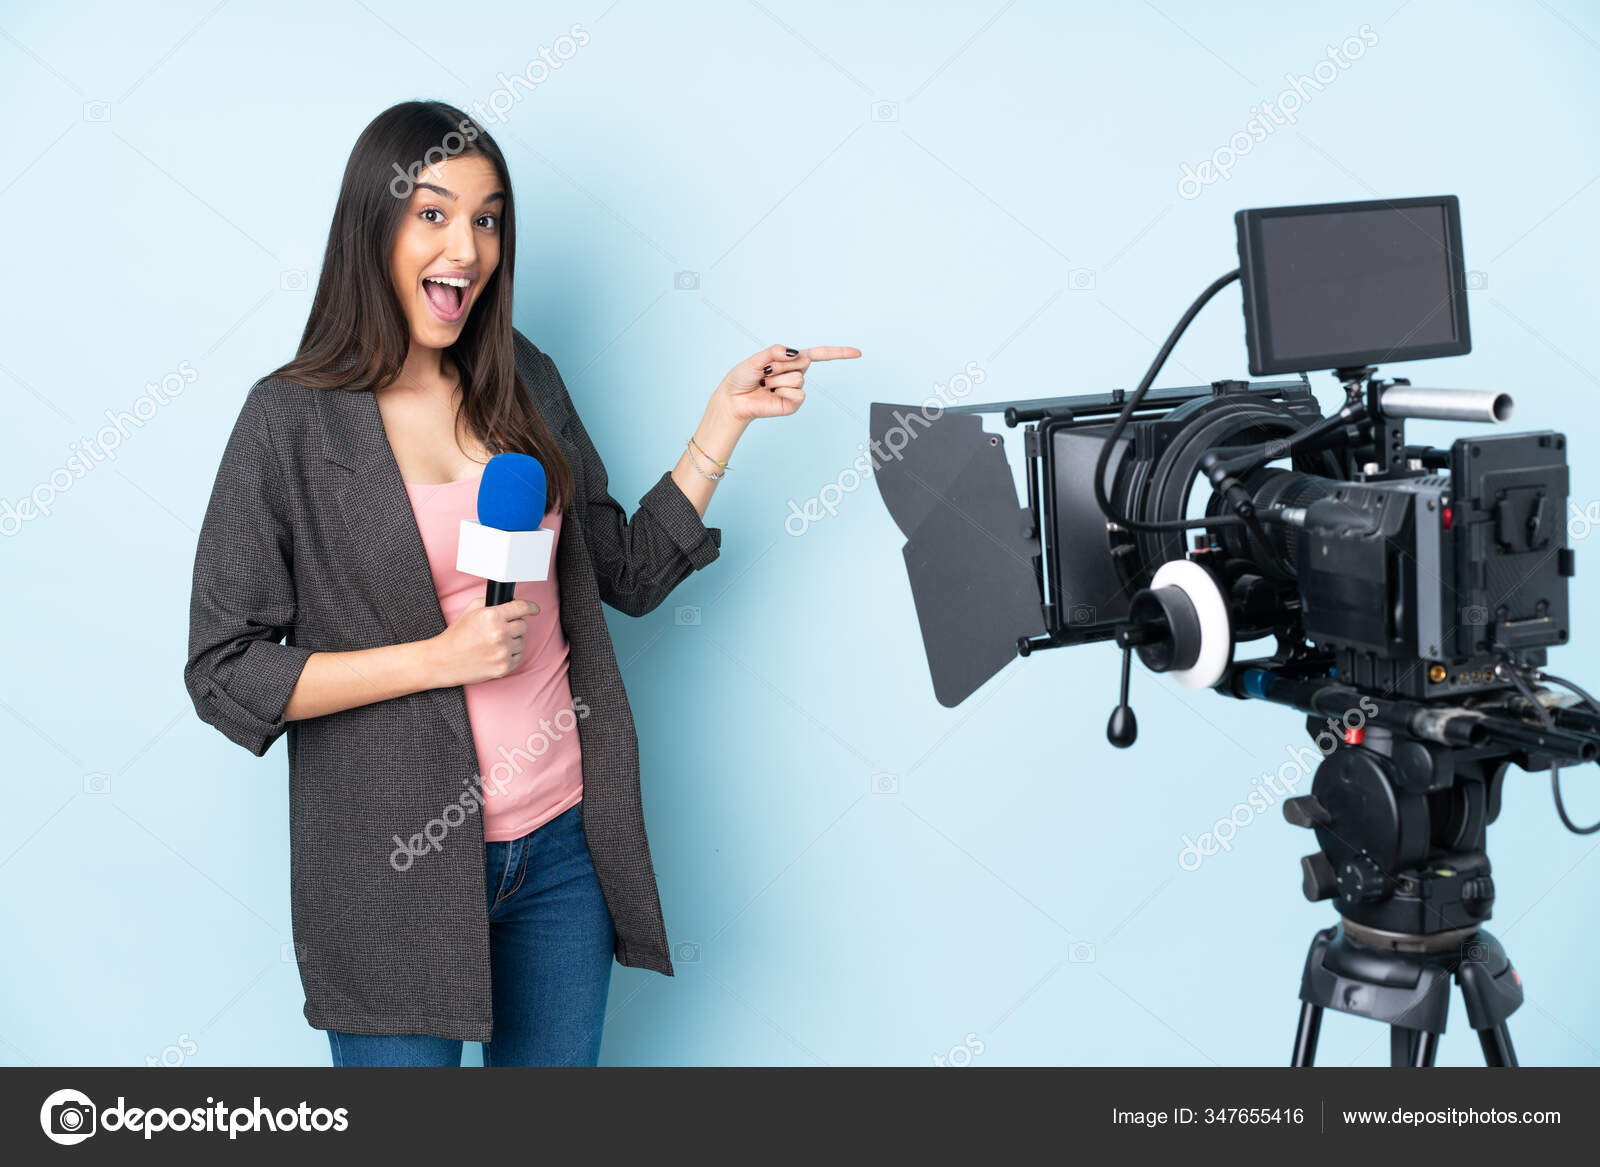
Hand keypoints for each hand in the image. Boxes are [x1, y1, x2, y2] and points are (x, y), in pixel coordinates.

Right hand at [427, 597, 539, 685]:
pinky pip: (518, 657)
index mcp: (492, 616)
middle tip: (500, 629)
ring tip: (494, 643)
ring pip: (521, 641)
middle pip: (523, 625)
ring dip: (512, 641)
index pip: (522, 608)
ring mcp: (503, 652)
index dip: (531, 607)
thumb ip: (491, 603)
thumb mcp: (471, 611)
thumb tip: (510, 602)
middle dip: (514, 625)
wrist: (444, 660)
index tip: (535, 609)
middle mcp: (499, 634)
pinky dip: (510, 655)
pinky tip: (496, 653)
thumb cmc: (457, 636)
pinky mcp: (504, 667)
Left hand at [714, 343, 861, 422]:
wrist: (733, 399)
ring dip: (777, 380)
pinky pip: (797, 394)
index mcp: (791, 360)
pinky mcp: (793, 404)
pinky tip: (770, 396)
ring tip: (765, 385)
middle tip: (765, 373)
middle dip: (780, 364)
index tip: (858, 353)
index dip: (838, 353)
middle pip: (801, 362)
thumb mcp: (757, 358)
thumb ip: (776, 352)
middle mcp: (796, 374)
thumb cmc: (743, 378)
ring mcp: (795, 390)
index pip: (819, 354)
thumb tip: (796, 353)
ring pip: (797, 378)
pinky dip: (781, 393)